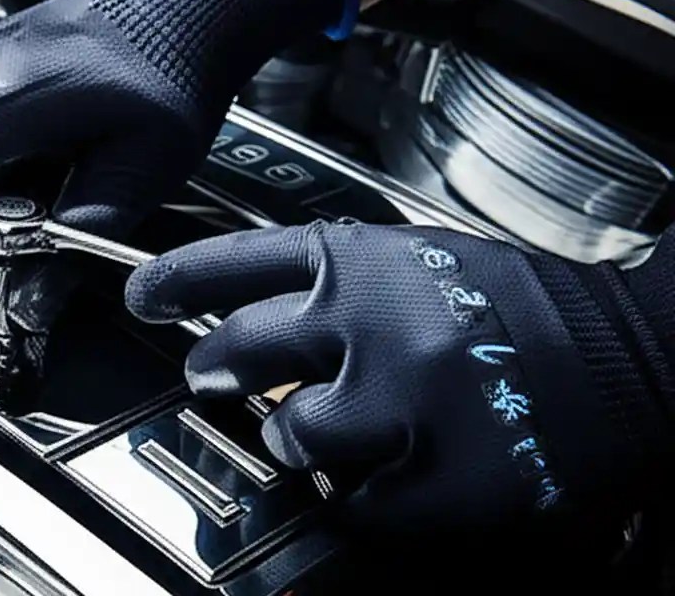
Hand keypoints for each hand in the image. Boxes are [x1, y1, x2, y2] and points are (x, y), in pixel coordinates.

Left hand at [125, 221, 668, 535]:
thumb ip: (336, 279)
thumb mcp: (421, 259)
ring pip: (293, 437)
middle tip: (219, 375)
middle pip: (240, 352)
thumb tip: (244, 310)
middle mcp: (377, 325)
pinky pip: (353, 507)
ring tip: (352, 424)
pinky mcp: (442, 483)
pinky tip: (402, 469)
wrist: (637, 356)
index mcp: (368, 263)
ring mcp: (408, 406)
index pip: (236, 263)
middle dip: (219, 368)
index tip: (141, 297)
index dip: (175, 281)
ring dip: (304, 437)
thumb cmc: (521, 308)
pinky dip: (364, 496)